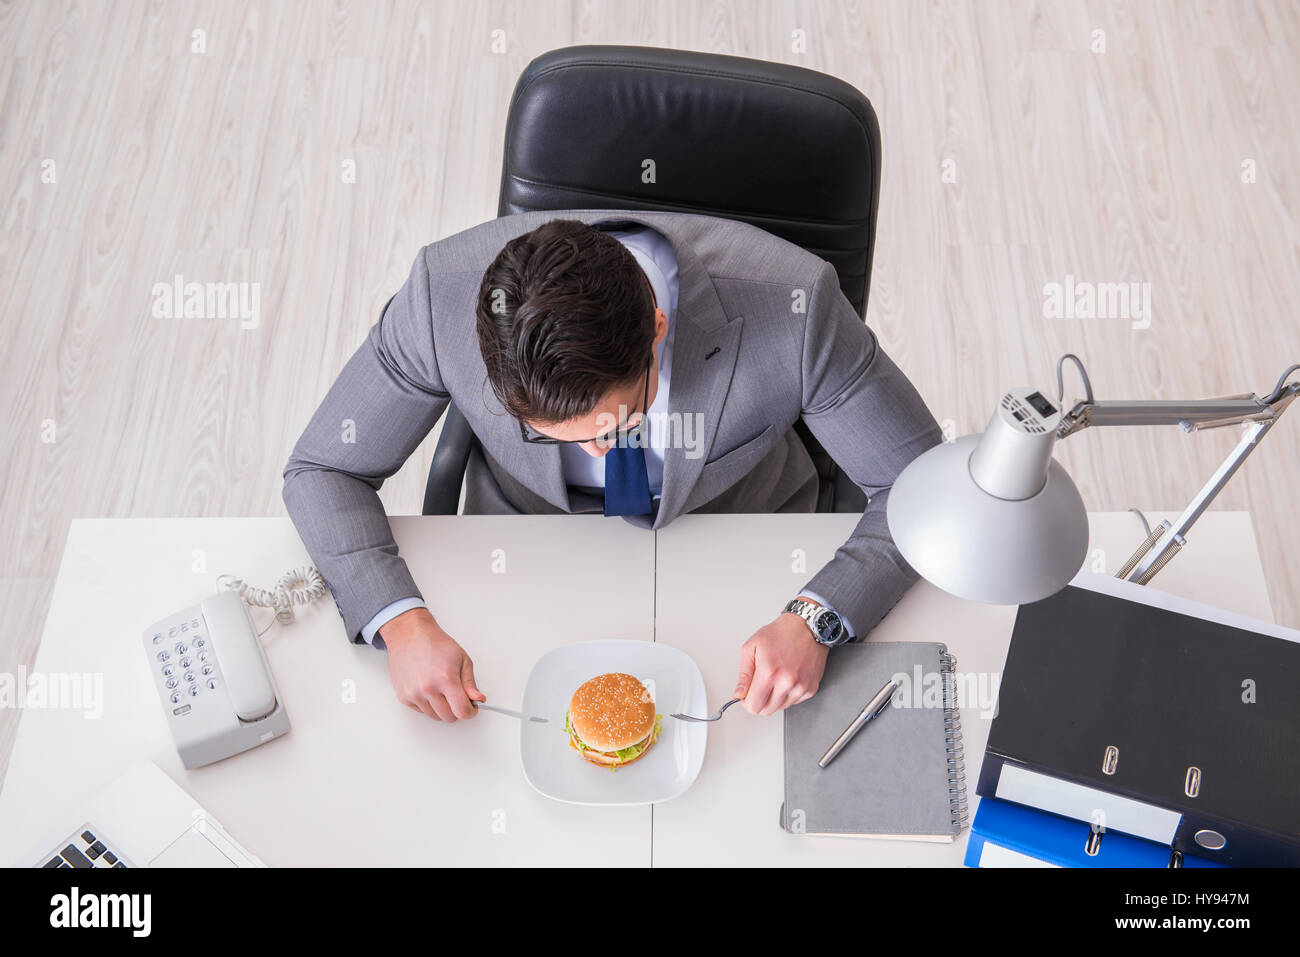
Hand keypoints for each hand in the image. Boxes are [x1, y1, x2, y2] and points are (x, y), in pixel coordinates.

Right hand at [380, 607, 485, 721]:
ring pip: (435, 716)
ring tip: (441, 688)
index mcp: (446, 679)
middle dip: (456, 709)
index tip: (471, 708)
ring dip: (441, 707)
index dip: (470, 712)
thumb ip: (470, 683)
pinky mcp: (404, 697)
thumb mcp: (462, 659)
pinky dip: (428, 704)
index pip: (461, 711)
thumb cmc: (436, 644)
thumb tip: (478, 699)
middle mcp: (428, 689)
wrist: (410, 636)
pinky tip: (428, 688)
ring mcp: (414, 694)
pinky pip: (421, 711)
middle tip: (456, 695)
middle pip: (449, 717)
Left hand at [733, 607, 829, 715]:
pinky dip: (788, 695)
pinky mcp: (811, 689)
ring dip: (774, 698)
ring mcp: (801, 687)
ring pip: (780, 708)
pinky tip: (787, 679)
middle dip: (759, 702)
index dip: (746, 702)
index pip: (754, 706)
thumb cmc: (780, 634)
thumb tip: (739, 694)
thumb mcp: (752, 647)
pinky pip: (794, 702)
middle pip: (766, 711)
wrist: (807, 627)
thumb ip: (744, 674)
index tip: (747, 695)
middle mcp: (787, 682)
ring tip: (775, 679)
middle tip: (759, 687)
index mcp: (769, 672)